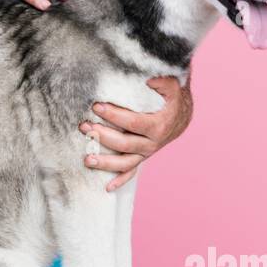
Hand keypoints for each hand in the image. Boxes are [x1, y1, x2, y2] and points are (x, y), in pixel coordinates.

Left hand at [80, 70, 194, 191]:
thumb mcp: (172, 86)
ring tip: (87, 159)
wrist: (181, 115)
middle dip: (102, 136)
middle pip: (124, 144)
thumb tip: (149, 80)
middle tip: (85, 126)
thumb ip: (163, 82)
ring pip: (125, 163)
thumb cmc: (172, 99)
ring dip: (105, 162)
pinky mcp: (142, 157)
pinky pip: (131, 172)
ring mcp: (146, 153)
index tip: (97, 106)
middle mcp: (152, 143)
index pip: (133, 123)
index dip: (114, 116)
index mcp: (158, 126)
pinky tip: (107, 187)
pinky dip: (120, 180)